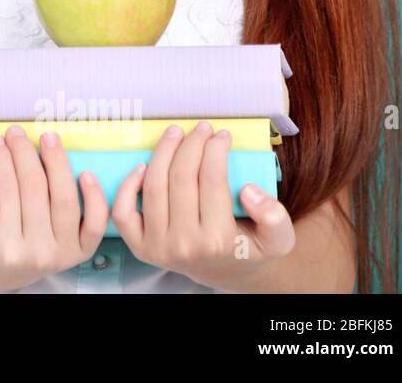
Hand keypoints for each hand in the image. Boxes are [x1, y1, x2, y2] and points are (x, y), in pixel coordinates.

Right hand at [0, 125, 109, 292]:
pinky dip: (95, 198)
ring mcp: (63, 253)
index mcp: (5, 250)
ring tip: (48, 138)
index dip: (1, 160)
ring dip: (58, 162)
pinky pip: (96, 224)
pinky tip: (86, 172)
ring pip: (64, 199)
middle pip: (34, 189)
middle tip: (16, 133)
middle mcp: (37, 253)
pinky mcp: (81, 251)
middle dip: (24, 153)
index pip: (5, 191)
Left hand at [111, 121, 295, 289]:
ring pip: (154, 187)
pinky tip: (143, 164)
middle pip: (181, 178)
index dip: (215, 149)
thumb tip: (248, 190)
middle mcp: (184, 244)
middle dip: (191, 144)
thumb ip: (275, 217)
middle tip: (201, 128)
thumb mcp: (278, 240)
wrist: (226, 273)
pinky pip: (123, 211)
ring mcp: (158, 247)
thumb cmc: (250, 249)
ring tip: (175, 133)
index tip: (222, 135)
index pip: (212, 180)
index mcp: (218, 241)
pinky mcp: (139, 247)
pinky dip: (127, 185)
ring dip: (162, 152)